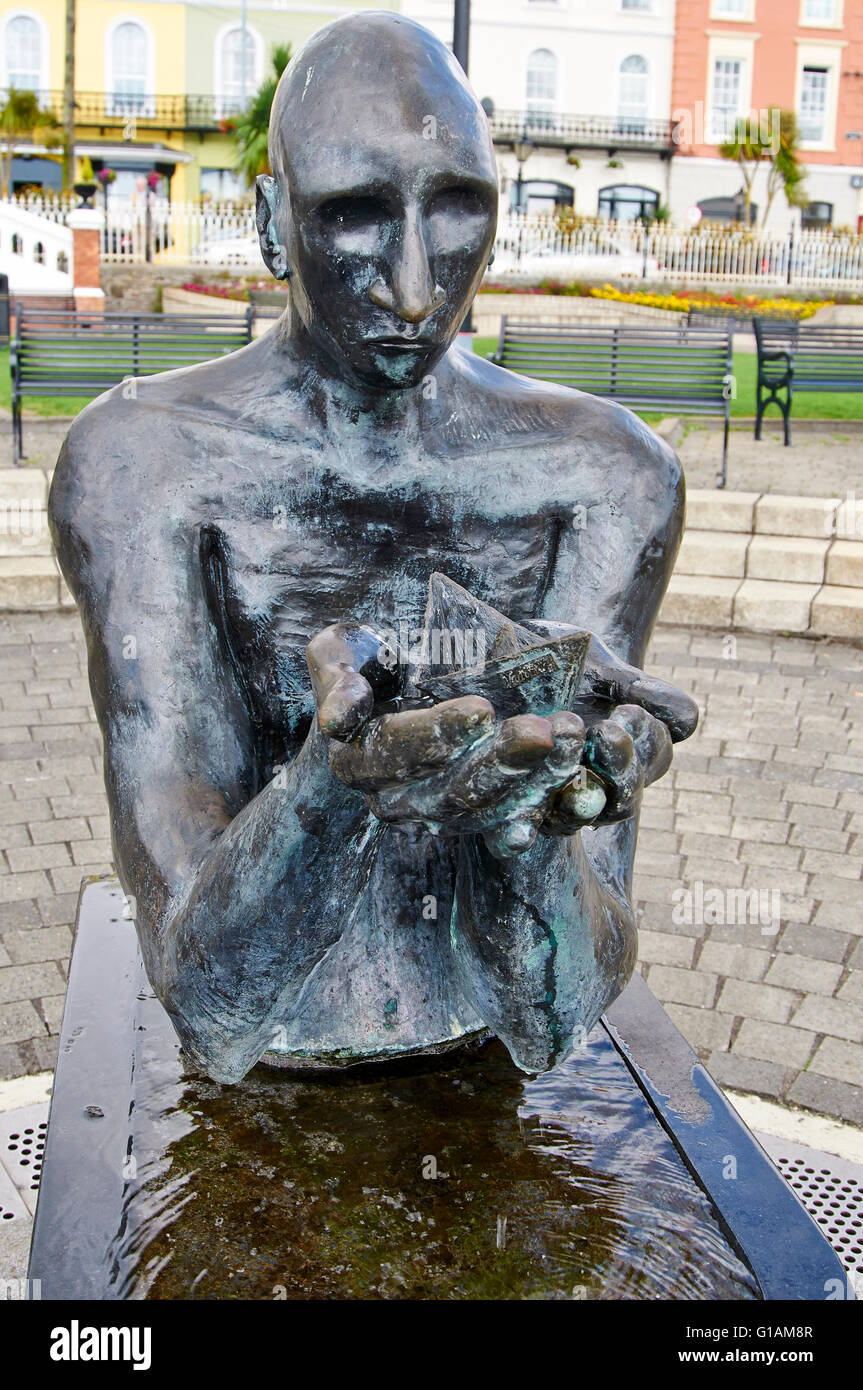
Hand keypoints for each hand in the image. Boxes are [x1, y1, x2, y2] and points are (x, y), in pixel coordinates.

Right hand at [307, 622, 586, 855]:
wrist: (396, 696)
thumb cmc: (369, 664)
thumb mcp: (340, 653)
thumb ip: (337, 677)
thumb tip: (340, 720)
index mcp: (360, 760)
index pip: (396, 753)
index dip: (437, 735)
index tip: (482, 709)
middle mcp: (399, 800)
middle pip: (450, 793)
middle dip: (500, 763)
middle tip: (543, 730)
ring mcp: (442, 815)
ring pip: (489, 813)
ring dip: (535, 781)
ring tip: (570, 736)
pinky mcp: (480, 818)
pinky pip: (515, 827)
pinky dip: (550, 813)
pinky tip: (581, 793)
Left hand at [528, 624, 697, 836]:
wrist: (499, 656)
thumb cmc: (563, 661)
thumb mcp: (602, 669)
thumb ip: (642, 692)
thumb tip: (689, 723)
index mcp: (627, 751)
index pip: (652, 757)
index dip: (646, 741)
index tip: (631, 711)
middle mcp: (596, 783)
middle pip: (623, 797)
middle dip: (621, 767)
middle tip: (608, 733)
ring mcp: (554, 799)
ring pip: (578, 818)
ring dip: (579, 802)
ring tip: (569, 770)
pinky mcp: (509, 808)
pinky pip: (521, 826)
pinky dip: (522, 831)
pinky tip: (518, 829)